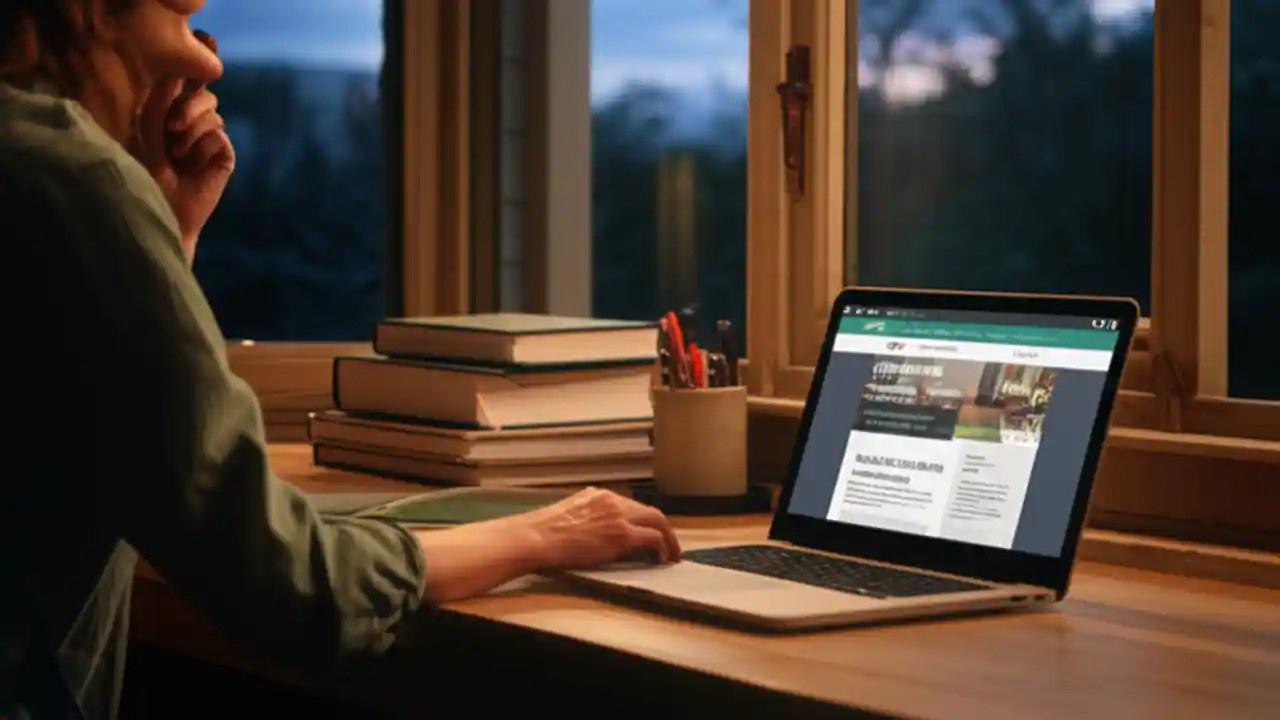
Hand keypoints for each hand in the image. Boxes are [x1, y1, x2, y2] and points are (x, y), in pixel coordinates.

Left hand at [131, 77, 234, 263]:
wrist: (163, 209)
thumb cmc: (147, 173)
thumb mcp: (148, 131)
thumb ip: (160, 102)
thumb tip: (174, 72)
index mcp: (174, 116)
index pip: (187, 87)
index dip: (187, 80)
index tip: (178, 78)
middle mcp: (195, 126)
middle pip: (206, 96)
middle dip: (189, 107)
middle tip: (172, 127)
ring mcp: (211, 141)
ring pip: (214, 115)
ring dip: (192, 131)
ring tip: (177, 153)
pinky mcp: (224, 156)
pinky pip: (219, 136)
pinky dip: (203, 147)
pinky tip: (193, 164)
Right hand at [412, 488, 679, 604]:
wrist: (533, 538)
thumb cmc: (540, 534)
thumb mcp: (567, 518)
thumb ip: (586, 520)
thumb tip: (593, 535)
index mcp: (597, 495)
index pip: (629, 505)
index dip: (642, 521)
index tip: (647, 534)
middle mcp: (611, 499)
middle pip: (648, 511)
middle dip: (662, 528)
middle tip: (669, 545)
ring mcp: (618, 515)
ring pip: (657, 520)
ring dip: (667, 538)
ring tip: (671, 554)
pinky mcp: (622, 534)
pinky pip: (653, 538)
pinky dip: (663, 548)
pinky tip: (663, 559)